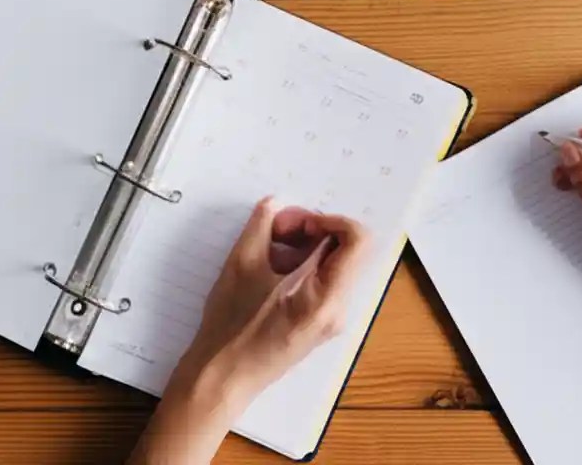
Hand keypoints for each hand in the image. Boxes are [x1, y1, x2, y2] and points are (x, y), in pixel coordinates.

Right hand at [178, 196, 371, 402]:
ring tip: (267, 247)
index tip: (297, 222)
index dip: (329, 220)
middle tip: (275, 229)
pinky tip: (270, 266)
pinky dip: (301, 263)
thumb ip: (261, 226)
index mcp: (327, 298)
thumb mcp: (242, 266)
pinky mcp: (319, 321)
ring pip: (333, 263)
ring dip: (304, 246)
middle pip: (346, 250)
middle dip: (311, 231)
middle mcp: (339, 309)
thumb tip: (274, 204)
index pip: (358, 240)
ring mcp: (332, 317)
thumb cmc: (231, 328)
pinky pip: (323, 280)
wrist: (223, 377)